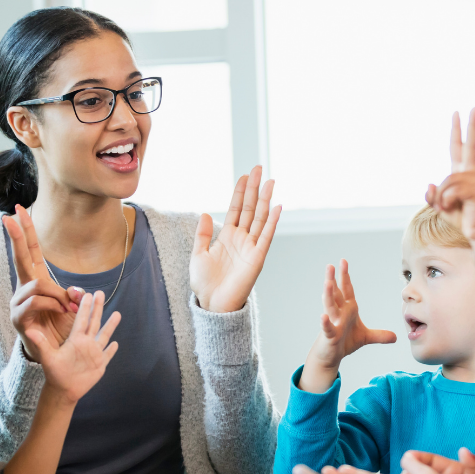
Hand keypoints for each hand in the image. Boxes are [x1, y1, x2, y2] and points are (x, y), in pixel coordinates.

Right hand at [4, 205, 83, 361]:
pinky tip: (62, 312)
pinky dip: (53, 305)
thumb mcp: (73, 308)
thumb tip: (76, 292)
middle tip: (8, 216)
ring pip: (37, 285)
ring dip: (57, 295)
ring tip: (68, 308)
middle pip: (20, 257)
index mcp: (36, 280)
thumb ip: (73, 295)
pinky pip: (36, 302)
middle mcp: (24, 288)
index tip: (17, 210)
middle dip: (17, 236)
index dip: (26, 231)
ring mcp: (19, 302)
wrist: (57, 354)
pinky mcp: (18, 317)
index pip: (30, 251)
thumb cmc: (62, 328)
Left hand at [24, 290, 120, 403]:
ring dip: (111, 325)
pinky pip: (108, 355)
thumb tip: (29, 330)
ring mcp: (94, 353)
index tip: (86, 293)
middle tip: (100, 293)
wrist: (62, 390)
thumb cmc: (54, 373)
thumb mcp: (48, 357)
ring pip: (104, 336)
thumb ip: (41, 343)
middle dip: (97, 308)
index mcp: (75, 339)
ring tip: (117, 313)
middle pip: (94, 322)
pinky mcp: (99, 365)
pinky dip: (112, 350)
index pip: (81, 319)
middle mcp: (85, 343)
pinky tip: (116, 343)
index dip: (84, 307)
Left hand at [190, 165, 281, 312]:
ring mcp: (250, 247)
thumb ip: (202, 234)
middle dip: (254, 188)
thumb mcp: (198, 255)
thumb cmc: (205, 284)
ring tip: (270, 181)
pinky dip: (272, 221)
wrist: (212, 304)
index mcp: (227, 237)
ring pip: (259, 218)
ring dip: (264, 199)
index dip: (240, 192)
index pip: (236, 209)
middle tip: (259, 169)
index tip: (244, 175)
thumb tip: (205, 213)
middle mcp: (241, 239)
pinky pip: (266, 236)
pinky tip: (276, 206)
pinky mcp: (257, 258)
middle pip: (249, 208)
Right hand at [300, 260, 396, 391]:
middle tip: (331, 265)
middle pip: (335, 294)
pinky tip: (323, 316)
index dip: (345, 276)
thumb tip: (396, 337)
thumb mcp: (366, 337)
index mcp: (347, 309)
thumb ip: (380, 335)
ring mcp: (333, 323)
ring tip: (327, 282)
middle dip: (333, 279)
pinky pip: (327, 328)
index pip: (346, 290)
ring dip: (328, 295)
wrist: (332, 356)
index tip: (343, 262)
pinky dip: (325, 323)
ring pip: (330, 307)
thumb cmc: (344, 342)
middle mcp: (338, 313)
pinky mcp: (329, 336)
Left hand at [424, 109, 474, 242]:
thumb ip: (432, 196)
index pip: (461, 147)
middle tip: (471, 107)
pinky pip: (451, 193)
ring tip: (448, 208)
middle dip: (469, 126)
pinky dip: (445, 203)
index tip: (461, 113)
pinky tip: (452, 209)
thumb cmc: (464, 219)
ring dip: (441, 199)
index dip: (459, 131)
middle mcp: (472, 174)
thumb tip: (429, 184)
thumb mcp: (441, 207)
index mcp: (465, 173)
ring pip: (446, 182)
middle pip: (468, 146)